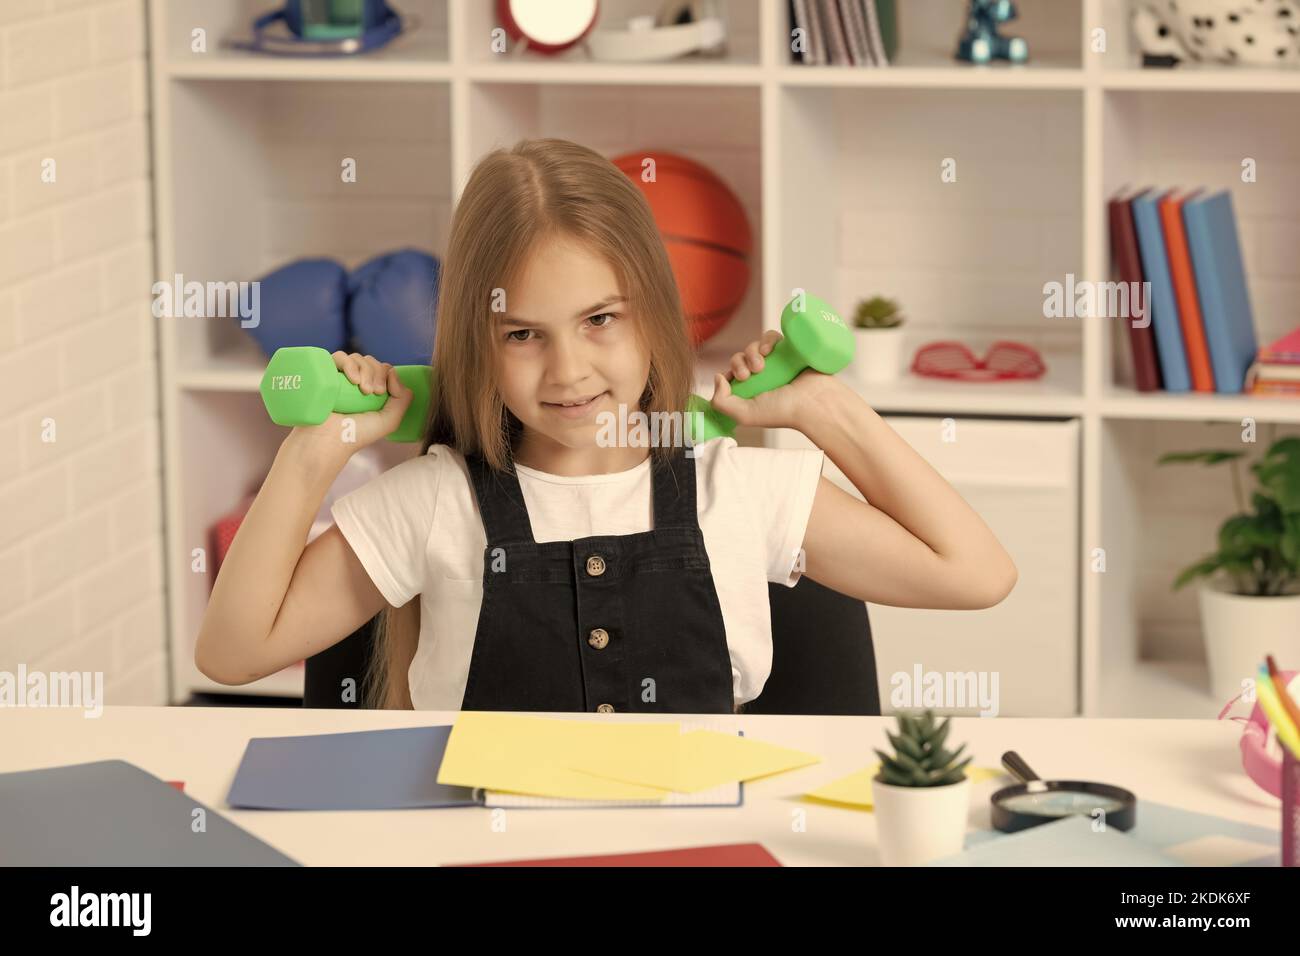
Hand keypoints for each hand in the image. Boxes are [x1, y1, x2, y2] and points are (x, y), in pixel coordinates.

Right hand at [290, 351, 413, 454]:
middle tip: (373, 392)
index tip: (381, 392)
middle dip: (377, 373)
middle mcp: (355, 381)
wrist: (327, 441)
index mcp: (370, 390)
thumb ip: (402, 399)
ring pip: (357, 358)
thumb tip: (393, 371)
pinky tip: (353, 380)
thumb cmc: (357, 434)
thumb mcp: (389, 420)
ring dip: (366, 370)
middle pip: (371, 361)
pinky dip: (349, 363)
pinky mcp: (325, 373)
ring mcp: (339, 376)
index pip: (383, 369)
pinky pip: (338, 356)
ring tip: (363, 390)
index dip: (386, 375)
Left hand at [709, 330, 834, 431]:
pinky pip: (771, 337)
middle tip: (749, 374)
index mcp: (752, 391)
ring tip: (762, 363)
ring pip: (753, 346)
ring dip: (752, 351)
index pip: (732, 373)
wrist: (815, 402)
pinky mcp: (788, 350)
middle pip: (740, 357)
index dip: (730, 372)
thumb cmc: (783, 411)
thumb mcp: (745, 414)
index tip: (737, 378)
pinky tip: (768, 350)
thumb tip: (717, 377)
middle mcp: (763, 376)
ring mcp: (776, 362)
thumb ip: (721, 402)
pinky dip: (766, 340)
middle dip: (739, 363)